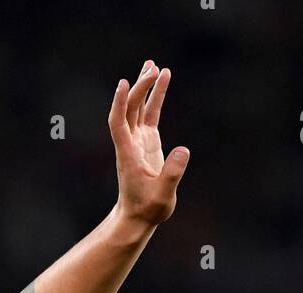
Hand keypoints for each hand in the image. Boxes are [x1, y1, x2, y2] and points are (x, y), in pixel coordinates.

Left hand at [108, 59, 188, 227]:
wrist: (139, 216)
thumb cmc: (147, 209)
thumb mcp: (163, 196)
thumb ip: (172, 174)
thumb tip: (184, 150)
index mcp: (128, 154)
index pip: (118, 123)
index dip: (119, 103)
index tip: (124, 83)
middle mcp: (130, 143)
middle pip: (130, 109)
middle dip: (140, 88)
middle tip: (153, 69)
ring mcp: (138, 140)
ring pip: (138, 108)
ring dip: (144, 86)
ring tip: (154, 65)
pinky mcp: (147, 141)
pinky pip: (150, 114)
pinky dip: (155, 97)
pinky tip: (163, 79)